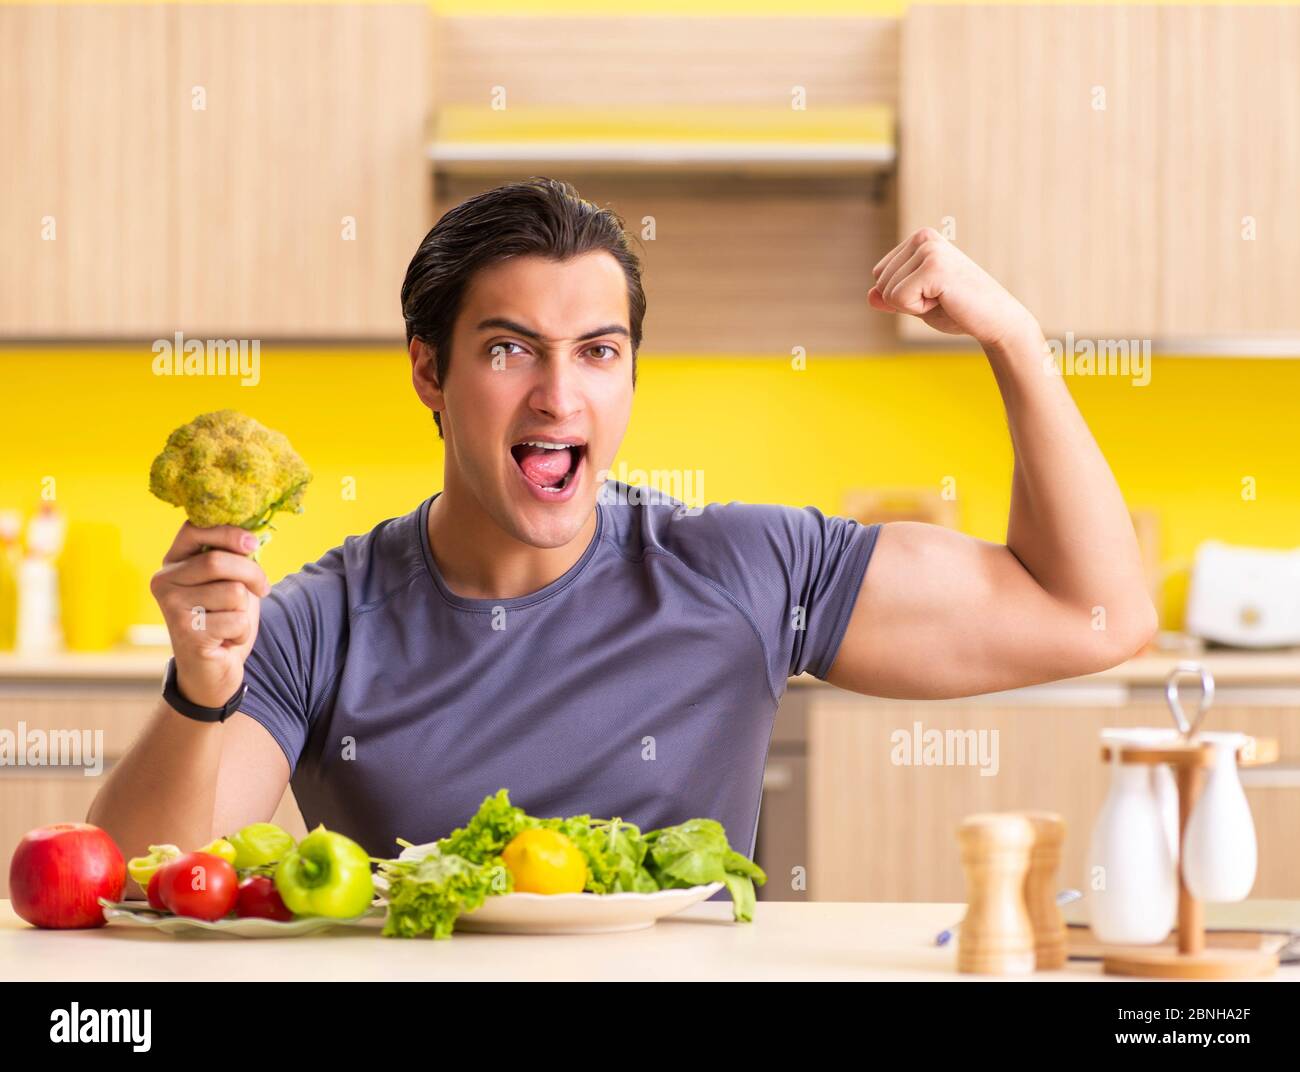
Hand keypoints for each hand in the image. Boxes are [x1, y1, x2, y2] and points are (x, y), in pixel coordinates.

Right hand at [150, 524, 270, 708]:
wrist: (212, 671)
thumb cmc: (224, 620)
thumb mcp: (231, 583)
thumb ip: (235, 559)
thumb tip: (253, 537)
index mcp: (174, 563)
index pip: (194, 529)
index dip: (228, 532)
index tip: (252, 543)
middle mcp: (164, 582)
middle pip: (218, 562)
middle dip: (252, 574)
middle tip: (263, 589)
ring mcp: (172, 608)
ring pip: (232, 592)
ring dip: (245, 609)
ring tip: (231, 622)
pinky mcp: (186, 633)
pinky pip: (236, 620)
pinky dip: (242, 631)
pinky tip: (226, 640)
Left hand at [868, 228, 1038, 349]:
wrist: (994, 321)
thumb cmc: (958, 310)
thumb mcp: (916, 302)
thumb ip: (891, 297)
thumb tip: (870, 295)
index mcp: (919, 239)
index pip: (879, 275)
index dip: (901, 295)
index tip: (932, 293)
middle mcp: (923, 237)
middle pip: (880, 283)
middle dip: (906, 301)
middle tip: (940, 298)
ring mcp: (929, 249)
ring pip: (888, 292)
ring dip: (914, 306)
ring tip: (944, 298)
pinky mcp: (934, 267)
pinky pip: (898, 299)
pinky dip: (918, 310)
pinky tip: (945, 301)